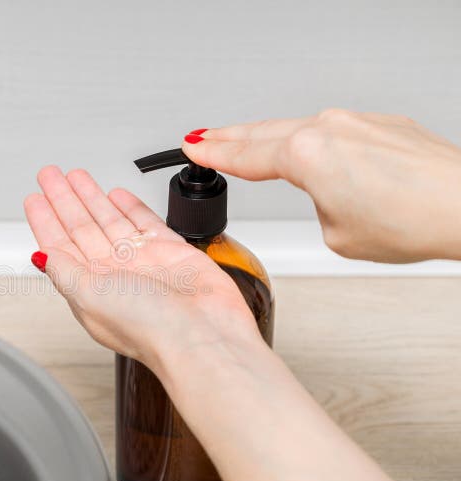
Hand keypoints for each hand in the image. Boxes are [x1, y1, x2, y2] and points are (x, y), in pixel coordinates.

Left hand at [23, 166, 261, 375]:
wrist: (201, 333)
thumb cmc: (148, 328)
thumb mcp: (89, 296)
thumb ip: (64, 271)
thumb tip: (40, 256)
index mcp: (89, 289)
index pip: (60, 247)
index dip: (46, 221)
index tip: (34, 199)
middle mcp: (114, 276)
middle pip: (81, 228)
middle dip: (64, 200)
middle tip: (50, 175)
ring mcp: (142, 262)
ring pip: (110, 221)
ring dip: (91, 197)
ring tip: (76, 176)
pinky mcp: (171, 252)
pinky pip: (145, 222)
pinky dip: (130, 207)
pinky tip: (116, 195)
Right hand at [183, 110, 460, 262]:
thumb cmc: (411, 222)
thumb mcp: (337, 235)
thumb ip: (318, 208)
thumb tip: (327, 198)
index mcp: (306, 153)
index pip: (245, 155)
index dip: (213, 154)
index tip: (193, 148)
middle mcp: (329, 128)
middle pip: (263, 132)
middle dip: (230, 136)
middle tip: (205, 138)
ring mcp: (358, 122)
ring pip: (299, 128)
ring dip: (271, 137)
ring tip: (248, 143)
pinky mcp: (384, 125)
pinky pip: (336, 132)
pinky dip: (315, 142)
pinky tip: (314, 155)